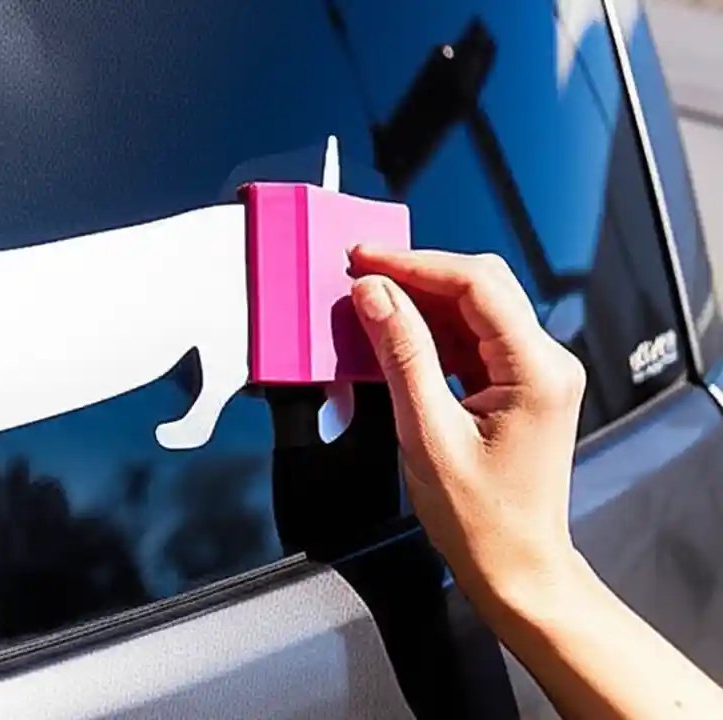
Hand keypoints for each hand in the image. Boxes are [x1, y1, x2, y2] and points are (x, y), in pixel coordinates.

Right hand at [348, 246, 588, 611]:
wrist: (513, 566)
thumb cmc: (482, 520)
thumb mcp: (427, 433)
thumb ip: (402, 355)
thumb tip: (376, 296)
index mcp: (537, 370)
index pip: (476, 285)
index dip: (415, 264)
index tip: (366, 260)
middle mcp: (545, 363)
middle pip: (478, 286)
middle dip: (415, 274)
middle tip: (360, 272)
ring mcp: (534, 373)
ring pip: (472, 309)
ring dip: (419, 301)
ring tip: (368, 302)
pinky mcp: (516, 385)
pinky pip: (471, 338)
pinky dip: (430, 330)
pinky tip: (393, 333)